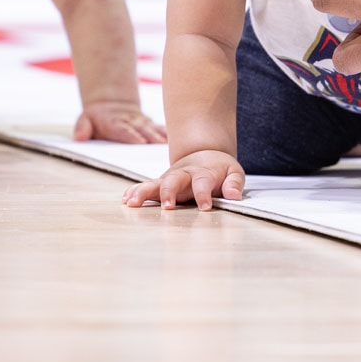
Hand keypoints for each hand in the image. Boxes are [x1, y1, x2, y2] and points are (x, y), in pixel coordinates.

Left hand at [74, 100, 166, 144]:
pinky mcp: (152, 125)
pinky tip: (179, 143)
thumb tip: (80, 136)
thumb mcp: (85, 119)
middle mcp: (132, 123)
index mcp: (116, 123)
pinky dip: (169, 136)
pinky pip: (162, 130)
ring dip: (162, 139)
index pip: (124, 130)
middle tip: (159, 149)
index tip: (141, 143)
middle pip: (142, 131)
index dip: (132, 136)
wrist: (112, 103)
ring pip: (155, 130)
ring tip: (173, 148)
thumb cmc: (98, 118)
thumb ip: (82, 127)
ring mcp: (143, 124)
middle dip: (151, 139)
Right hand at [123, 149, 244, 211]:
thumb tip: (234, 195)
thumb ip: (234, 184)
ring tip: (132, 203)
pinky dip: (136, 191)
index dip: (203, 195)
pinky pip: (147, 187)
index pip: (203, 184)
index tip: (205, 207)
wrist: (205, 153)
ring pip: (155, 183)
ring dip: (144, 192)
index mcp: (203, 173)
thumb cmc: (220, 168)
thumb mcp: (234, 172)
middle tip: (167, 207)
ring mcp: (170, 179)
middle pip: (174, 181)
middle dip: (169, 193)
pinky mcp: (161, 183)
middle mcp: (183, 175)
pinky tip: (126, 199)